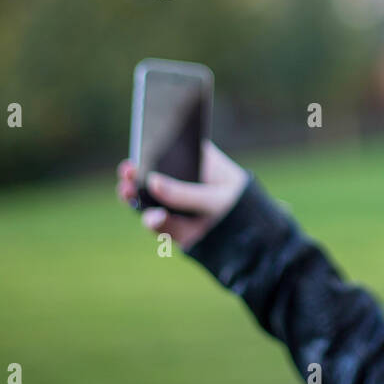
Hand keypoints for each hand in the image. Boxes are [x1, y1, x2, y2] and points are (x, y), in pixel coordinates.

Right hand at [117, 140, 247, 251]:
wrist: (257, 243)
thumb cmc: (243, 207)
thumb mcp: (220, 198)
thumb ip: (186, 193)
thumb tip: (152, 182)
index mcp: (200, 163)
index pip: (175, 148)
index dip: (156, 144)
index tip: (142, 140)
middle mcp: (184, 182)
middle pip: (154, 174)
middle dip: (136, 172)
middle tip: (126, 169)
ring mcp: (177, 205)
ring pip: (149, 198)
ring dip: (134, 195)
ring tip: (127, 191)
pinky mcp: (175, 227)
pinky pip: (158, 223)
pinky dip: (153, 220)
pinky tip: (155, 216)